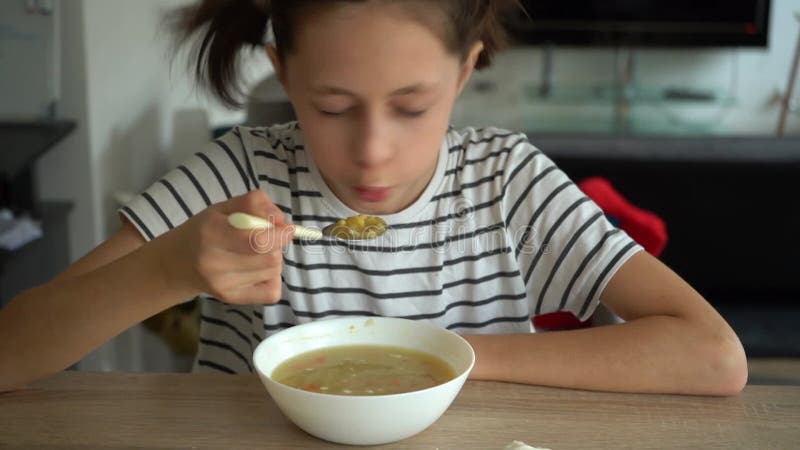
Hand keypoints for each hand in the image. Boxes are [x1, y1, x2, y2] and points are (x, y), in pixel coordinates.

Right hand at [156, 190, 294, 303]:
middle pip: (269, 258)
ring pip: (272, 272)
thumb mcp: (224, 208)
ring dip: (274, 260)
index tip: (286, 227)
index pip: (259, 240)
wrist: (178, 263)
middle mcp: (215, 261)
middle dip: (277, 245)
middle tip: (268, 238)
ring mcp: (223, 284)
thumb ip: (254, 204)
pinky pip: (271, 292)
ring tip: (256, 253)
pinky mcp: (231, 298)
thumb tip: (282, 220)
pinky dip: (272, 279)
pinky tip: (258, 271)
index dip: (280, 234)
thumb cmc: (205, 230)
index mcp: (212, 232)